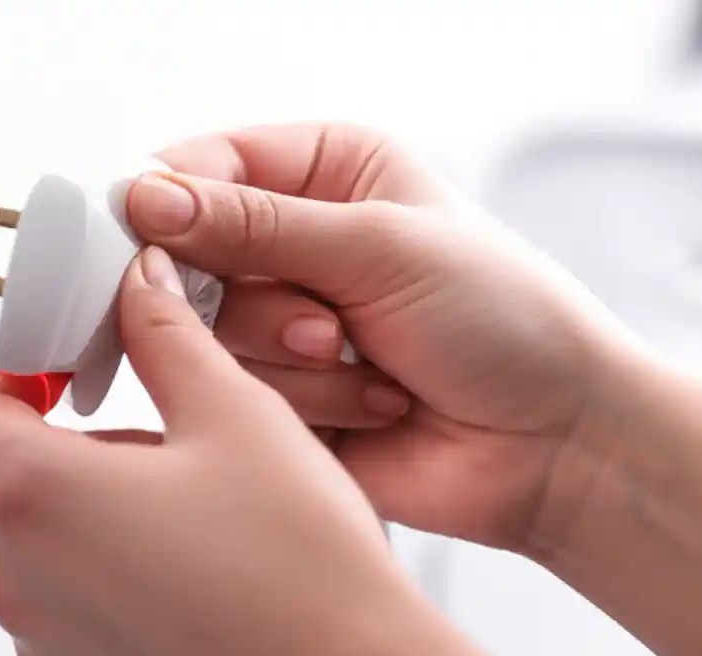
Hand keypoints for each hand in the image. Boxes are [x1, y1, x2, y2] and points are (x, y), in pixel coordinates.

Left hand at [0, 248, 555, 655]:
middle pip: (4, 483)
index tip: (66, 377)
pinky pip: (66, 613)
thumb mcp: (233, 413)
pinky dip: (105, 584)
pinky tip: (191, 578)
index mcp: (35, 495)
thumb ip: (165, 335)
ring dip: (87, 519)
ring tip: (188, 518)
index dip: (20, 378)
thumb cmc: (297, 568)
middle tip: (156, 446)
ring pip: (37, 550)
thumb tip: (139, 288)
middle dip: (65, 451)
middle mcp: (18, 581)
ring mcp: (45, 647)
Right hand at [128, 124, 632, 550]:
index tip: (151, 235)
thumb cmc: (503, 319)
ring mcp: (286, 320)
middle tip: (324, 321)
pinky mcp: (281, 393)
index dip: (170, 201)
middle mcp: (299, 241)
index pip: (207, 165)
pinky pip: (238, 392)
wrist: (553, 443)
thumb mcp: (381, 246)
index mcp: (329, 171)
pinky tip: (375, 400)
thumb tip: (148, 199)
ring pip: (212, 331)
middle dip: (259, 298)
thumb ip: (256, 226)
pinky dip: (306, 400)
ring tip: (369, 359)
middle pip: (191, 256)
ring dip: (294, 356)